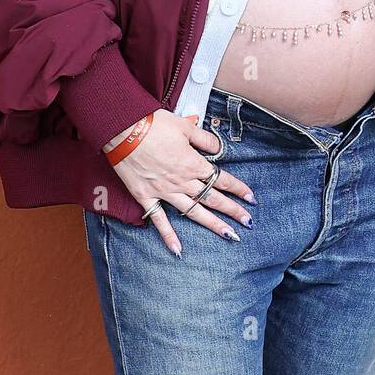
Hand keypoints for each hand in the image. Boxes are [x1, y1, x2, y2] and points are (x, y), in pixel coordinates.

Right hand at [104, 109, 254, 254]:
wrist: (123, 130)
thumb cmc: (154, 125)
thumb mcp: (185, 126)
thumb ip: (204, 139)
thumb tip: (219, 148)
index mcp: (194, 163)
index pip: (222, 179)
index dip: (238, 188)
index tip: (251, 198)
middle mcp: (183, 182)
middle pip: (213, 199)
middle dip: (233, 210)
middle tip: (249, 222)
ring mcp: (165, 192)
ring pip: (193, 212)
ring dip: (213, 225)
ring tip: (229, 236)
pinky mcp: (147, 197)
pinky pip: (159, 220)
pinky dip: (168, 236)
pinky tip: (178, 250)